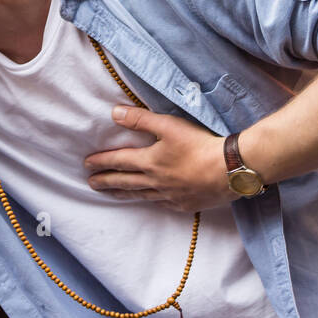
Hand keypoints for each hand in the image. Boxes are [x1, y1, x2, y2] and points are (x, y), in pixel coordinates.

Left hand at [83, 105, 238, 212]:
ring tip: (111, 194)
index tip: (87, 164)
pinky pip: (163, 203)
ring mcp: (170, 195)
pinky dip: (152, 201)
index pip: (119, 161)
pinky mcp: (186, 204)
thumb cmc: (200, 145)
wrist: (231, 169)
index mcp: (150, 162)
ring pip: (141, 195)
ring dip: (123, 194)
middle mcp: (156, 181)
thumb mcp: (169, 125)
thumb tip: (114, 113)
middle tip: (91, 183)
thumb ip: (141, 120)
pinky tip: (150, 200)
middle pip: (125, 182)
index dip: (101, 162)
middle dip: (106, 181)